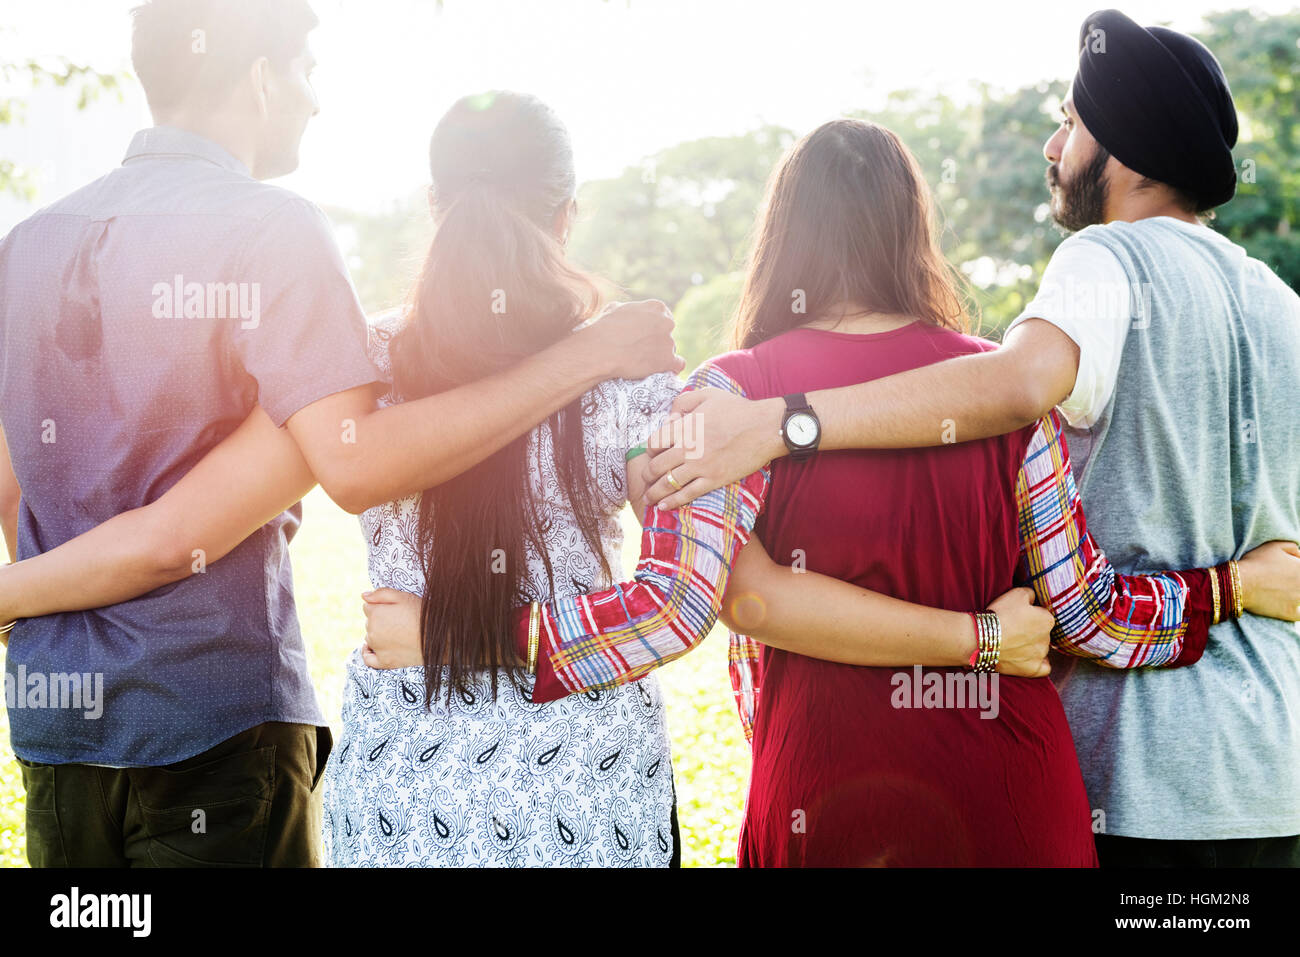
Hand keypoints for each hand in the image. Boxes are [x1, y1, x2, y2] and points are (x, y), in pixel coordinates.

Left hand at [360, 587, 424, 668]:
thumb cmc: (421, 614)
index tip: (393, 608)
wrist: (437, 638)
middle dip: (379, 619)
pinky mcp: (384, 662)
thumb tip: (364, 596)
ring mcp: (377, 648)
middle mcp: (371, 631)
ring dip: (377, 634)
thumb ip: (381, 593)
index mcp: (375, 614)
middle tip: (399, 620)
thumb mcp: (404, 596)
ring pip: (370, 637)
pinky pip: (368, 658)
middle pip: (369, 622)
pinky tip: (372, 648)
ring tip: (397, 632)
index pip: (367, 607)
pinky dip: (368, 652)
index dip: (380, 606)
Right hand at [582, 299, 683, 380]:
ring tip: (644, 362)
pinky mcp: (668, 360)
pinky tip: (664, 370)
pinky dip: (672, 368)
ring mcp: (669, 341)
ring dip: (660, 355)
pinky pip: (678, 365)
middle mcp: (667, 322)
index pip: (663, 317)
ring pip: (670, 350)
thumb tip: (626, 312)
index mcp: (656, 307)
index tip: (646, 336)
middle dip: (658, 341)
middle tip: (644, 350)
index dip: (654, 328)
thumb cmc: (603, 329)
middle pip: (668, 333)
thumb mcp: (615, 308)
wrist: (600, 350)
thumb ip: (629, 310)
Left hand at [642, 388, 785, 508]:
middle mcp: (688, 448)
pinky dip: (673, 502)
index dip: (650, 451)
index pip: (653, 443)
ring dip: (654, 493)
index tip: (653, 455)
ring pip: (668, 483)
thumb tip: (670, 416)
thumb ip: (684, 401)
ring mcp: (700, 466)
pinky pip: (688, 494)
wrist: (764, 427)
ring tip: (649, 498)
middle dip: (647, 475)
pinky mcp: (714, 479)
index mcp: (684, 427)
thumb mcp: (708, 394)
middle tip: (646, 480)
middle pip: (656, 467)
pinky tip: (664, 507)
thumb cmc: (738, 409)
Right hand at [986, 586, 1053, 676]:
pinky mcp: (1032, 670)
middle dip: (1031, 631)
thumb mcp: (1017, 593)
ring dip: (1031, 646)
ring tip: (1014, 644)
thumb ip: (1031, 594)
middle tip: (1013, 629)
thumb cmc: (1000, 614)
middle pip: (1042, 633)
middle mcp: (1048, 638)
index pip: (1043, 616)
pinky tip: (1029, 659)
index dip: (1029, 615)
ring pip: (1041, 649)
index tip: (1017, 616)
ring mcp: (1040, 655)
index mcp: (1047, 619)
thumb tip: (1034, 597)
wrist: (982, 638)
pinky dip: (1039, 664)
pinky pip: (1044, 668)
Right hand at [1236, 541, 1299, 621]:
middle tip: (1281, 581)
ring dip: (1296, 595)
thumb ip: (1293, 547)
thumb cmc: (1256, 562)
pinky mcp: (1290, 613)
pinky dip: (1297, 611)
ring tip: (1282, 591)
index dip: (1296, 568)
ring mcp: (1299, 601)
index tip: (1287, 569)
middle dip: (1295, 581)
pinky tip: (1291, 607)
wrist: (1240, 582)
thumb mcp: (1274, 545)